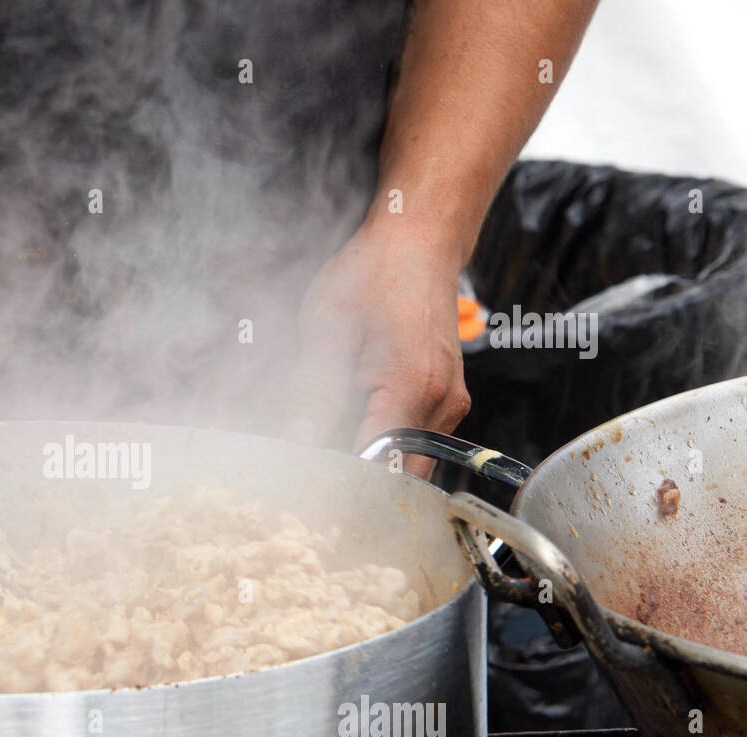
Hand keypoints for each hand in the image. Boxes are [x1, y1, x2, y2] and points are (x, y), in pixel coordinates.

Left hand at [286, 215, 470, 476]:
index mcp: (411, 387)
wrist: (419, 241)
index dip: (339, 482)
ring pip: (407, 461)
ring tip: (328, 443)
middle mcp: (441, 404)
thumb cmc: (375, 273)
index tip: (307, 485)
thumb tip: (299, 442)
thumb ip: (313, 391)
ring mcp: (448, 404)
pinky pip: (414, 440)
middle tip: (310, 472)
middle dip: (354, 479)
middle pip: (397, 474)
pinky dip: (382, 441)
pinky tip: (351, 422)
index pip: (378, 466)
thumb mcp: (328, 327)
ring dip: (368, 459)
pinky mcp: (445, 401)